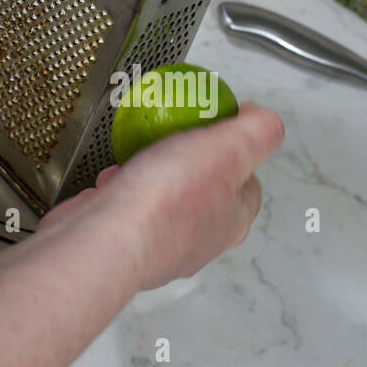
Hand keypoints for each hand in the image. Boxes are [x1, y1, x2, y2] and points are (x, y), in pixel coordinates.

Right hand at [35, 102, 283, 288]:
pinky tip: (109, 181)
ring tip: (135, 158)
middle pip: (206, 194)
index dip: (236, 154)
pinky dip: (118, 195)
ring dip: (149, 179)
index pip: (248, 184)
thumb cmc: (167, 198)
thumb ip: (259, 131)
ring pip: (163, 205)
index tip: (214, 130)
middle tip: (172, 142)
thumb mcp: (230, 148)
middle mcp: (201, 242)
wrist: (104, 241)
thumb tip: (262, 117)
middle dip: (189, 166)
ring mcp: (160, 250)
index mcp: (233, 221)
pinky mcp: (124, 249)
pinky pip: (126, 215)